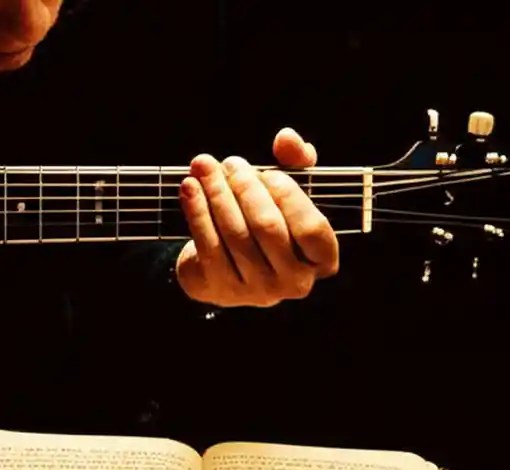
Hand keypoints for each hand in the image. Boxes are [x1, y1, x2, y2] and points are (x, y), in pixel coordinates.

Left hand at [174, 127, 338, 307]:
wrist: (223, 266)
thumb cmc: (265, 221)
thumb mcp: (286, 191)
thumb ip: (296, 162)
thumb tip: (287, 138)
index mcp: (320, 261)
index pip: (312, 229)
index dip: (290, 197)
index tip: (268, 172)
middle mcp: (293, 282)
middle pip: (268, 227)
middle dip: (246, 188)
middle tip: (231, 163)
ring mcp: (256, 291)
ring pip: (235, 234)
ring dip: (217, 194)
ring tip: (204, 167)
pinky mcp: (221, 289)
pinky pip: (208, 244)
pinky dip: (196, 211)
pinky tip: (188, 188)